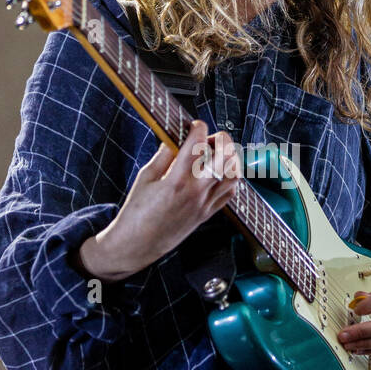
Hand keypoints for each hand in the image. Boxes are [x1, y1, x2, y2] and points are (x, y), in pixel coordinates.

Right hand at [78, 120, 241, 279]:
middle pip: (225, 157)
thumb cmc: (136, 213)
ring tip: (215, 154)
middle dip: (221, 139)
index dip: (198, 128)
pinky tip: (216, 173)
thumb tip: (176, 138)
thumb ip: (164, 155)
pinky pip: (230, 192)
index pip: (197, 144)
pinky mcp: (208, 214)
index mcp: (176, 181)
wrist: (138, 245)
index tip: (194, 124)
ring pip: (233, 174)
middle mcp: (195, 192)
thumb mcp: (145, 177)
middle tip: (208, 138)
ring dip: (229, 158)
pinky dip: (229, 178)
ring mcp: (205, 204)